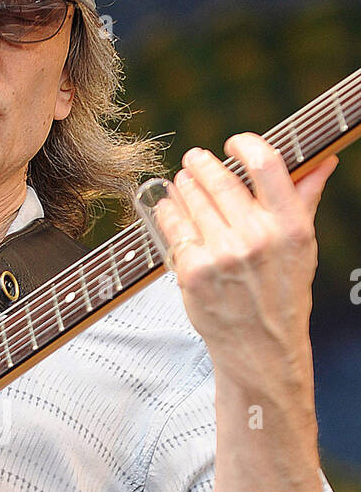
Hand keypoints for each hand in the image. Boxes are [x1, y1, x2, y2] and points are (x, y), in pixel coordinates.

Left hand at [157, 134, 336, 386]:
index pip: (266, 163)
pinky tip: (168, 206)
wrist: (260, 348)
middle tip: (194, 159)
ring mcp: (222, 255)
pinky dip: (168, 212)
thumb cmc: (282, 295)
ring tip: (182, 182)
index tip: (233, 143)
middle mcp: (257, 238)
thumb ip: (307, 199)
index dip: (245, 144)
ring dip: (184, 185)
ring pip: (192, 199)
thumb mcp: (302, 248)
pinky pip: (174, 227)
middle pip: (220, 179)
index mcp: (290, 226)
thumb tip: (324, 161)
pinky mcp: (194, 271)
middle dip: (202, 164)